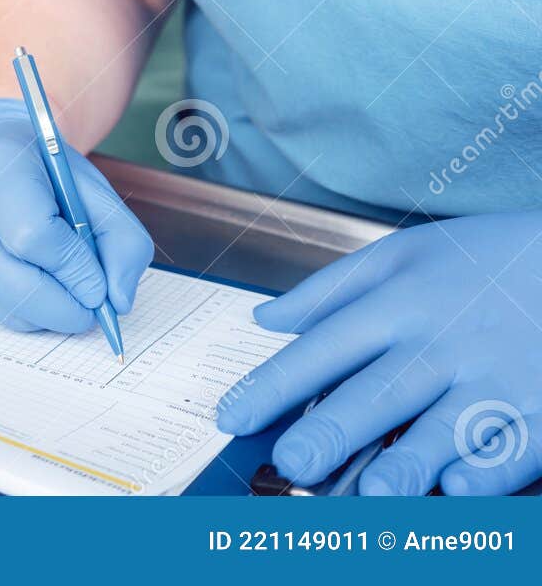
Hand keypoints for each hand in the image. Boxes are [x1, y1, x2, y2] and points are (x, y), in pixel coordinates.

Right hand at [0, 98, 152, 332]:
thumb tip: (117, 301)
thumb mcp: (92, 190)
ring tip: (57, 291)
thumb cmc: (41, 174)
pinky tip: (23, 284)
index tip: (99, 289)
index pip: (34, 237)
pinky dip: (14, 311)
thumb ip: (122, 241)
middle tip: (88, 311)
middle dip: (61, 309)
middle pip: (11, 283)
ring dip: (41, 314)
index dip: (74, 271)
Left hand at [217, 212, 541, 495]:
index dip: (275, 384)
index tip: (233, 416)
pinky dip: (490, 467)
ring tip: (373, 494)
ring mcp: (496, 378)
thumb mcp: (403, 253)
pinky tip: (460, 487)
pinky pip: (517, 445)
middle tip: (293, 463)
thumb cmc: (483, 258)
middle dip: (335, 430)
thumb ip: (330, 289)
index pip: (323, 347)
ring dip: (409, 462)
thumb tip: (265, 318)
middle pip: (379, 391)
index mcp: (398, 304)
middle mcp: (441, 343)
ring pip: (445, 426)